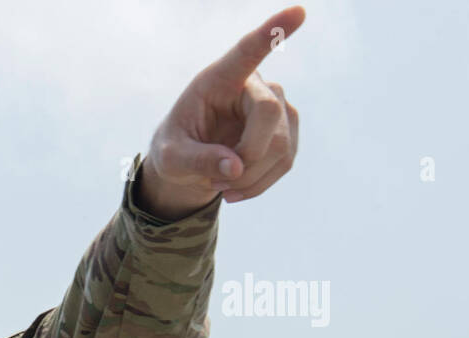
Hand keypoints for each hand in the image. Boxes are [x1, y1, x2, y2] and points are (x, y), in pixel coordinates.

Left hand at [138, 6, 303, 217]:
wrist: (188, 163)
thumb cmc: (174, 150)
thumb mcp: (170, 159)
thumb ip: (196, 161)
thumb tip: (236, 168)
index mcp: (218, 79)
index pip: (248, 51)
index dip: (273, 32)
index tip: (299, 12)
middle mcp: (252, 85)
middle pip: (270, 113)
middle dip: (248, 155)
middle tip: (217, 181)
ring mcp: (276, 104)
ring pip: (281, 145)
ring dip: (250, 178)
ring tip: (219, 186)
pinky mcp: (287, 129)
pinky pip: (285, 161)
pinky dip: (259, 184)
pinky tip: (236, 189)